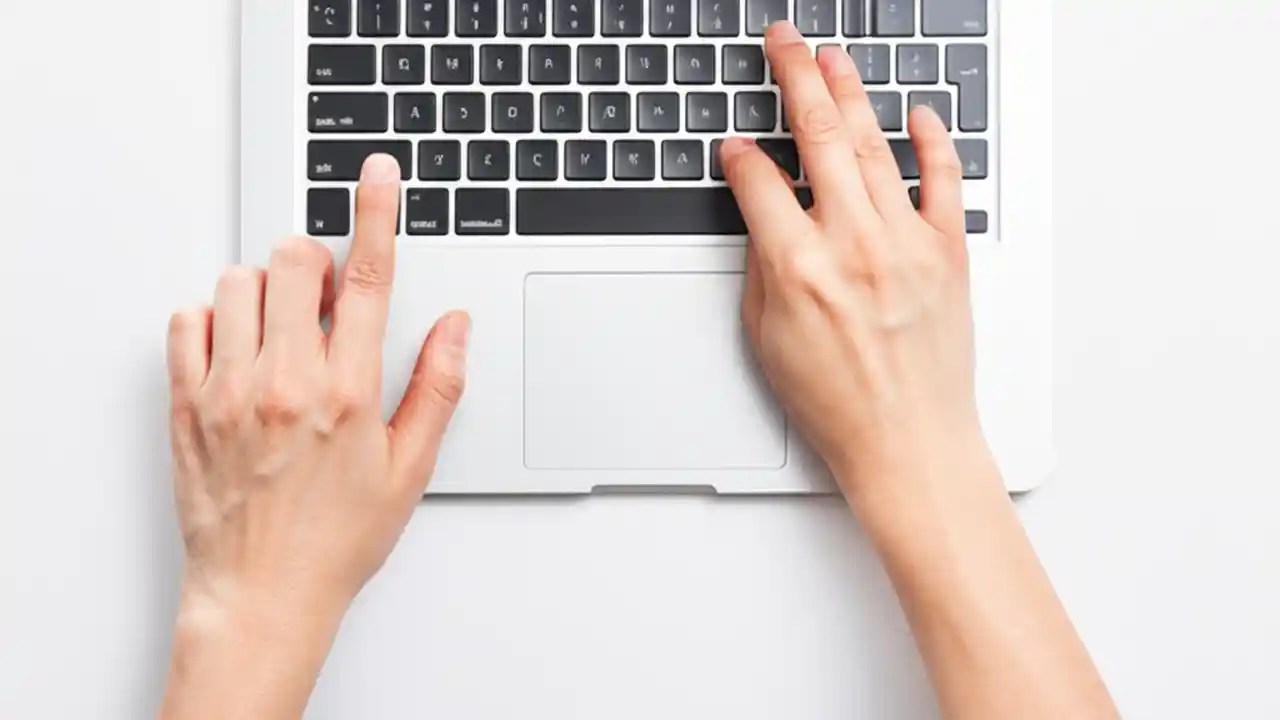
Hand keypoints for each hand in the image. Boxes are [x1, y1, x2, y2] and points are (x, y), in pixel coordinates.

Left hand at [162, 155, 467, 717]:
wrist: (262, 596)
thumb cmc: (336, 540)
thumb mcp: (410, 468)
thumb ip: (437, 387)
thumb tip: (455, 326)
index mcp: (348, 392)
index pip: (369, 278)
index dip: (377, 213)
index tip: (378, 174)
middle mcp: (285, 381)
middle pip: (294, 259)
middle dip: (316, 260)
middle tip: (325, 294)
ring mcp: (228, 389)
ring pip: (238, 281)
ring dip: (266, 289)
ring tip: (281, 332)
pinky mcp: (186, 404)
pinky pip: (187, 320)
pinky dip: (213, 318)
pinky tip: (239, 351)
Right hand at [722, 23, 987, 496]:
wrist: (908, 442)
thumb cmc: (836, 403)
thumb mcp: (765, 338)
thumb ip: (760, 266)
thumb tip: (763, 217)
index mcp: (796, 267)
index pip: (757, 180)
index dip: (738, 156)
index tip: (733, 146)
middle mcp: (852, 243)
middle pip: (816, 134)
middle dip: (794, 76)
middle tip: (784, 42)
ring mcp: (905, 242)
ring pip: (873, 144)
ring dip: (850, 92)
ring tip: (833, 58)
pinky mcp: (948, 252)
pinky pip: (942, 180)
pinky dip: (932, 141)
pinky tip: (919, 113)